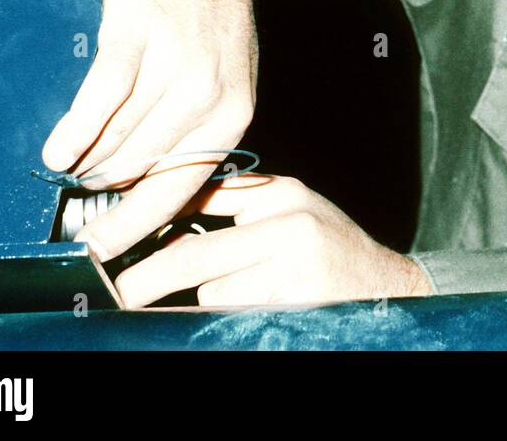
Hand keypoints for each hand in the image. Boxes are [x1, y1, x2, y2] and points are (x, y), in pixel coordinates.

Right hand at [42, 0, 259, 260]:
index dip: (141, 221)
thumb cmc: (211, 12)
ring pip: (120, 136)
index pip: (184, 184)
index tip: (108, 247)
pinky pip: (100, 97)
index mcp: (234, 109)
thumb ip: (198, 127)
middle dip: (108, 193)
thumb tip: (160, 184)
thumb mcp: (227, 74)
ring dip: (88, 162)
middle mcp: (210, 92)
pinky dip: (74, 129)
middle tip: (80, 206)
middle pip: (144, 166)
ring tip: (69, 171)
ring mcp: (175, 62)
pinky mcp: (138, 33)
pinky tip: (59, 148)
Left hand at [113, 175, 434, 306]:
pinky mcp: (294, 304)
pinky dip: (230, 314)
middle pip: (194, 255)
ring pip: (212, 292)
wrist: (390, 288)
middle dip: (147, 277)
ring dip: (209, 299)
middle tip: (116, 292)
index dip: (154, 218)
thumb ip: (240, 207)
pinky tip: (257, 304)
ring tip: (250, 291)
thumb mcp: (292, 211)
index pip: (202, 198)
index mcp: (283, 193)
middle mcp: (289, 225)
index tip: (116, 237)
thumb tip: (166, 221)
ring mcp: (292, 269)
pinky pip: (234, 313)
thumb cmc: (332, 250)